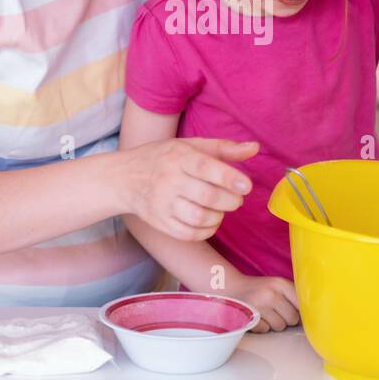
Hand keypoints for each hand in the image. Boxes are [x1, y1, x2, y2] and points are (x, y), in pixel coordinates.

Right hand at [118, 137, 257, 241]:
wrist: (123, 178)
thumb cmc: (164, 158)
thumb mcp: (190, 145)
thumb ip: (223, 148)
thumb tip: (254, 148)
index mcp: (178, 156)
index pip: (205, 167)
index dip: (229, 178)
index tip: (246, 185)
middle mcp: (168, 180)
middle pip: (207, 196)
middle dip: (231, 200)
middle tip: (237, 198)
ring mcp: (162, 204)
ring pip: (200, 218)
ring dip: (219, 216)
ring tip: (221, 209)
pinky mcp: (159, 223)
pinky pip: (189, 234)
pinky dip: (207, 231)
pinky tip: (211, 221)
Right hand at [228, 273, 299, 332]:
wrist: (231, 287)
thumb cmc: (259, 289)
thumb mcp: (276, 286)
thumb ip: (293, 296)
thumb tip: (312, 316)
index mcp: (280, 284)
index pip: (301, 305)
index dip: (301, 312)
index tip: (299, 314)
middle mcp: (270, 293)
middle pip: (293, 319)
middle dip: (286, 319)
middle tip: (276, 311)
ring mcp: (259, 306)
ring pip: (280, 327)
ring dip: (274, 324)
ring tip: (266, 313)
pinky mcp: (249, 317)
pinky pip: (265, 330)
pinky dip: (261, 326)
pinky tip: (256, 317)